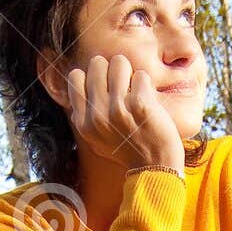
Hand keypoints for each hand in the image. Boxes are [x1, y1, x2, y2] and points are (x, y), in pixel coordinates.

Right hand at [65, 54, 183, 174]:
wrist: (156, 168)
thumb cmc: (129, 151)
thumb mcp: (97, 140)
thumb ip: (84, 118)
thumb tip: (76, 92)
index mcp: (84, 123)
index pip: (76, 76)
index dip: (93, 77)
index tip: (106, 89)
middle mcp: (97, 116)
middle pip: (97, 63)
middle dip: (112, 70)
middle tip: (123, 88)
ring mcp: (118, 110)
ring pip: (118, 62)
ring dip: (129, 72)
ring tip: (135, 91)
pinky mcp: (140, 105)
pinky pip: (140, 75)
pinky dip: (146, 84)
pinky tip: (148, 101)